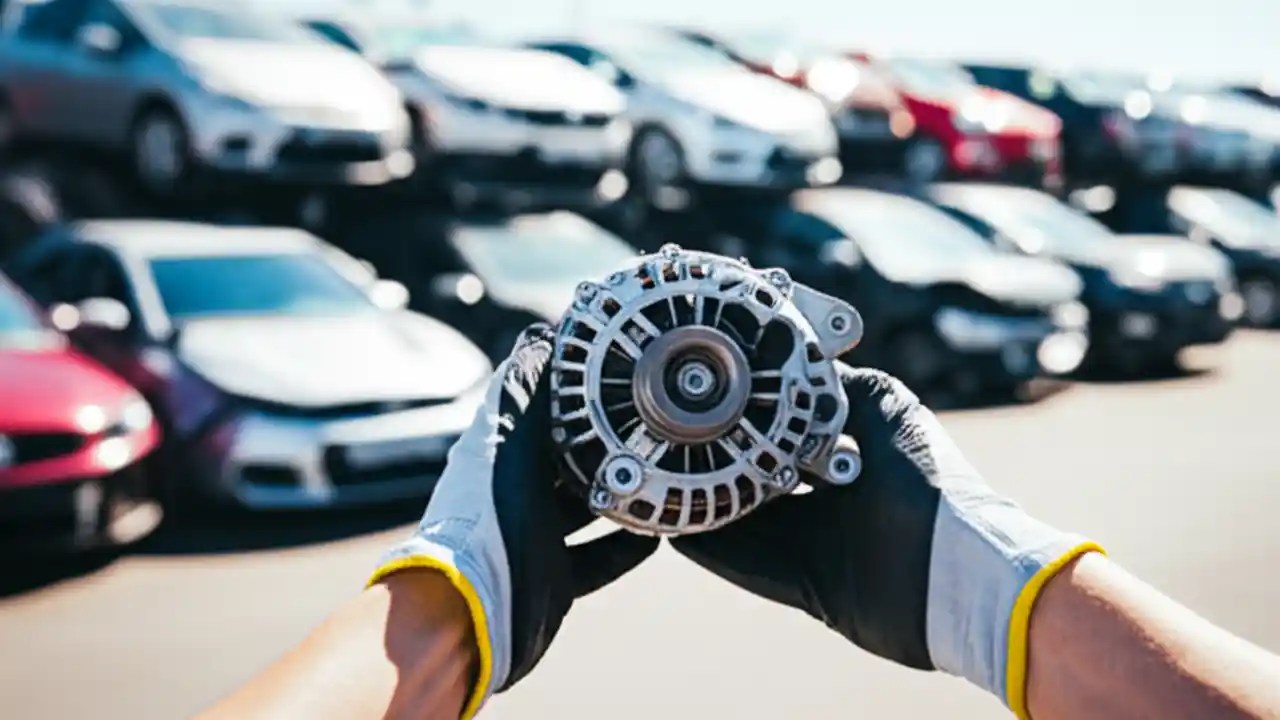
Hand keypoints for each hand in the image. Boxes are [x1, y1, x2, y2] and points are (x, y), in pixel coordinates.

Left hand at [370, 324, 658, 717]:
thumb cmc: (486, 521)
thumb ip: (528, 392)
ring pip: (582, 508)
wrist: (473, 609)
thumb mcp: (510, 442)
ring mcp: (532, 537)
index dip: (566, 389)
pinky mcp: (550, 577)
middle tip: (646, 429)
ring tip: (657, 479)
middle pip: (564, 460)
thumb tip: (542, 336)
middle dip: (600, 444)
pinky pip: (595, 560)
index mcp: (499, 454)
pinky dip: (623, 549)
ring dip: (617, 496)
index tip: (607, 374)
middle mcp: (514, 493)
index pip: (535, 409)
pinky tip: (654, 539)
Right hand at [671, 366, 1100, 716]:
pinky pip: (739, 560)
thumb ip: (831, 379)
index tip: (700, 389)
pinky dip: (704, 543)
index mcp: (846, 451)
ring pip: (738, 517)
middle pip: (752, 472)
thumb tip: (789, 347)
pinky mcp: (802, 584)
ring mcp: (814, 542)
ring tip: (652, 474)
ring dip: (699, 498)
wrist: (958, 568)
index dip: (742, 410)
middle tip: (661, 434)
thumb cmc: (925, 478)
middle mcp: (827, 496)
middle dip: (712, 456)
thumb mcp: (879, 405)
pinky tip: (666, 522)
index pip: (780, 426)